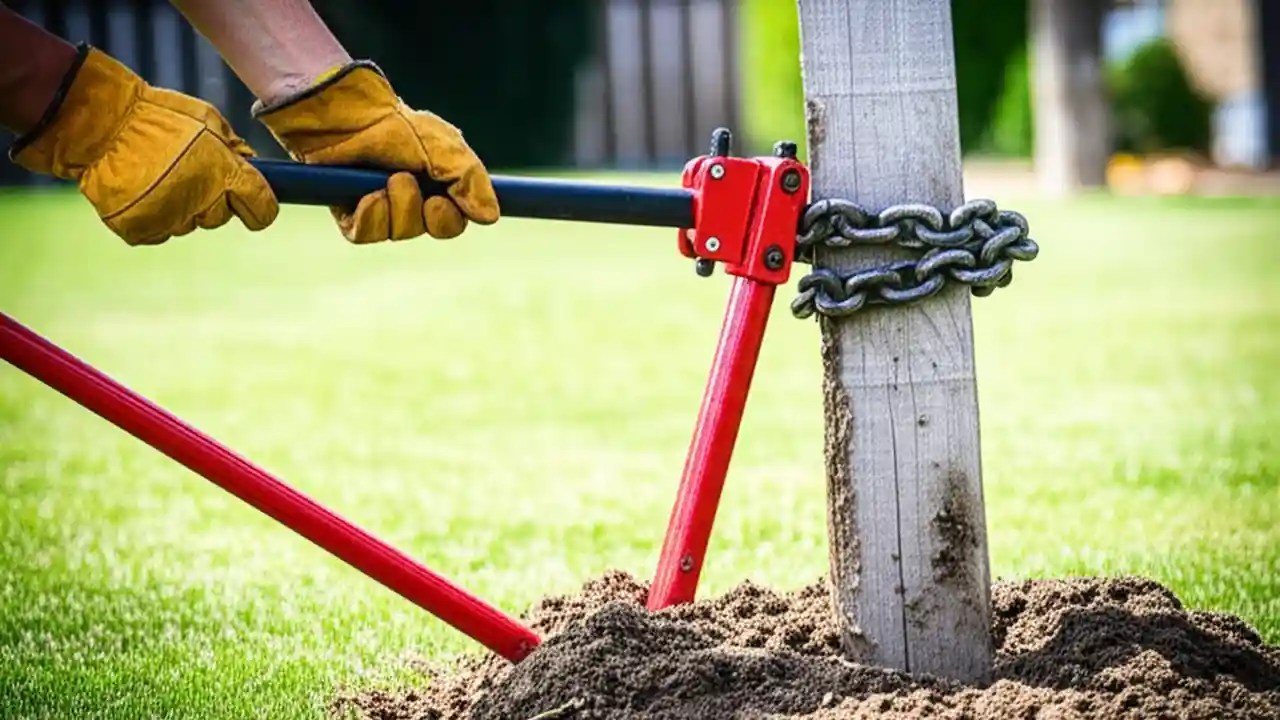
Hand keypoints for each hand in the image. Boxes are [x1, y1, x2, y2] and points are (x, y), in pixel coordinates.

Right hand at [8, 45, 277, 245]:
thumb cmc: (157, 116)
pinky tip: (140, 189)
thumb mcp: (208, 119)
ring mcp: (170, 220)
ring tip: (156, 174)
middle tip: (185, 170)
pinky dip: (151, 215)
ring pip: (187, 223)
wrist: (100, 126)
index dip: (258, 206)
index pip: (262, 210)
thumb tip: (249, 166)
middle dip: (210, 198)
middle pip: (220, 216)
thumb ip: (233, 147)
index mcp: (225, 176)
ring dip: (179, 205)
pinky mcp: (140, 230)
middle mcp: (202, 203)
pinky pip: (157, 231)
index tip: (248, 200)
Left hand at [252, 61, 498, 243]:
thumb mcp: (447, 149)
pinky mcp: (352, 214)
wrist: (350, 116)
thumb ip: (471, 181)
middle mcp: (412, 201)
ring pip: (400, 233)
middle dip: (422, 210)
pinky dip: (371, 215)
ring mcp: (382, 209)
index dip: (450, 219)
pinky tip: (367, 194)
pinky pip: (367, 234)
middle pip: (430, 230)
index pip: (454, 222)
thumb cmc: (398, 126)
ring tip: (387, 178)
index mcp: (437, 186)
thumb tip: (490, 217)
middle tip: (408, 181)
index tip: (441, 200)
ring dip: (397, 206)